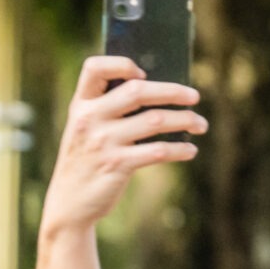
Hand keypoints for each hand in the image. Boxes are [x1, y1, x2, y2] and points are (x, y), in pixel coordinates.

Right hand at [41, 57, 205, 237]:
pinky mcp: (117, 165)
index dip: (121, 64)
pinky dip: (179, 150)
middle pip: (137, 91)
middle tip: (195, 97)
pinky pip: (157, 151)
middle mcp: (89, 119)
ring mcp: (103, 142)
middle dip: (172, 91)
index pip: (94, 68)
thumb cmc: (85, 161)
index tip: (144, 74)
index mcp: (80, 105)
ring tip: (201, 124)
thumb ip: (107, 110)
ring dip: (184, 120)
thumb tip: (160, 95)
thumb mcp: (84, 130)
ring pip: (154, 121)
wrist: (69, 204)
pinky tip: (190, 150)